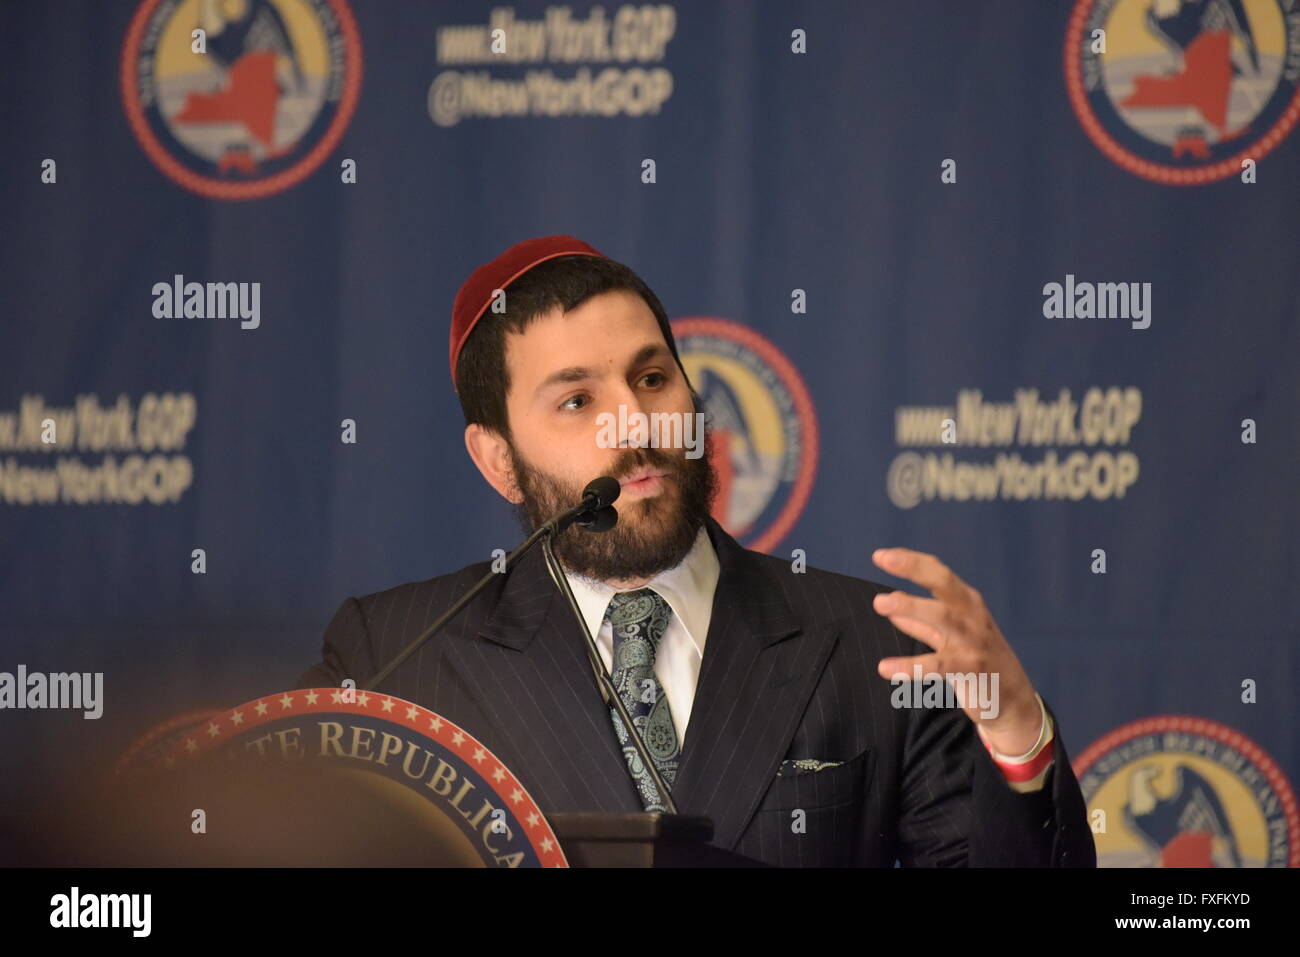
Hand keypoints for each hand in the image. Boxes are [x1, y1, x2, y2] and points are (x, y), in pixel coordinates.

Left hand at [871, 547, 1040, 755]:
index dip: (911, 561)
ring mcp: (973, 641)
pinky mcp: (972, 669)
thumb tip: (893, 603)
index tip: (881, 555)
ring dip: (911, 607)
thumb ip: (921, 622)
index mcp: (967, 603)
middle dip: (915, 568)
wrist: (1013, 701)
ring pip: (943, 617)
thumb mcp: (951, 637)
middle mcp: (972, 615)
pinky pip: (938, 666)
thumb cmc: (978, 660)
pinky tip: (885, 668)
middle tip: (884, 558)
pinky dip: (911, 666)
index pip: (939, 574)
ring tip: (880, 602)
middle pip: (945, 584)